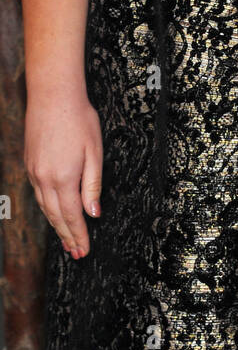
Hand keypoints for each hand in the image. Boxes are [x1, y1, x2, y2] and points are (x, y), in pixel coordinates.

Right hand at [25, 82, 102, 258]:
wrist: (53, 96)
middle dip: (68, 237)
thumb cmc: (79, 119)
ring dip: (56, 226)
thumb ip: (93, 185)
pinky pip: (38, 194)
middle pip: (57, 217)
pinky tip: (54, 213)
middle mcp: (45, 179)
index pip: (72, 216)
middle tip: (77, 253)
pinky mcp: (30, 164)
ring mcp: (34, 172)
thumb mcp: (95, 152)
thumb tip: (94, 213)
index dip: (79, 235)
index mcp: (64, 178)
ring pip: (45, 207)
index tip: (84, 251)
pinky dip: (47, 209)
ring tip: (67, 241)